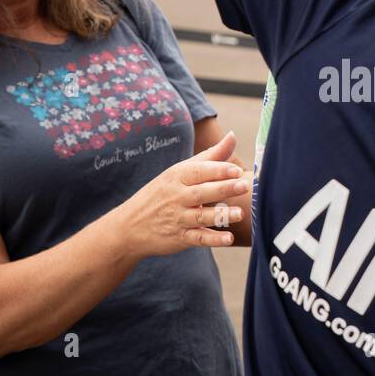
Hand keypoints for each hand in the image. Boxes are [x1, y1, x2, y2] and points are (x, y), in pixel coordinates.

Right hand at [116, 131, 247, 257]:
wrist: (130, 225)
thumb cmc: (163, 192)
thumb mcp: (181, 171)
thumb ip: (211, 156)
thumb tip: (232, 136)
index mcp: (177, 177)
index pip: (198, 171)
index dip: (217, 170)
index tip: (236, 170)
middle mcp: (177, 197)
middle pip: (201, 192)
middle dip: (223, 188)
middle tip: (244, 186)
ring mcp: (178, 218)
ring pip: (200, 216)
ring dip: (221, 215)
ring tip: (240, 213)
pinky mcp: (180, 238)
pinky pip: (198, 238)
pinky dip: (213, 239)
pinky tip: (228, 239)